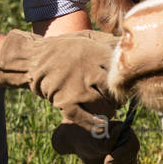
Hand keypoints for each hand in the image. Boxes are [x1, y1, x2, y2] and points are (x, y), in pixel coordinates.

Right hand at [0, 29, 117, 129]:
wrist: (33, 58)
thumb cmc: (65, 49)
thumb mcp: (87, 37)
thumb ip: (107, 42)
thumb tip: (129, 45)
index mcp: (96, 54)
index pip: (120, 74)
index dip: (125, 84)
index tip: (124, 88)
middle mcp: (88, 70)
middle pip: (114, 92)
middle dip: (118, 99)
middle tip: (117, 102)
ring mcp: (76, 87)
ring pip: (103, 107)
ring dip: (109, 112)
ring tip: (108, 111)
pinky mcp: (64, 102)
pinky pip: (84, 119)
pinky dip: (94, 125)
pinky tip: (100, 127)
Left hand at [51, 114, 139, 163]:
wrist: (79, 140)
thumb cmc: (83, 132)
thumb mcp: (89, 131)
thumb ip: (100, 135)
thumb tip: (111, 141)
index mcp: (127, 134)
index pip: (133, 148)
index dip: (121, 158)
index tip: (106, 163)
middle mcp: (130, 149)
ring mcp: (127, 163)